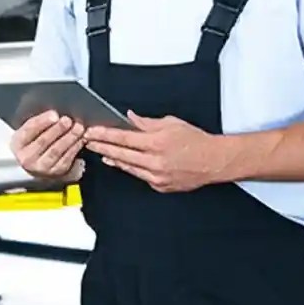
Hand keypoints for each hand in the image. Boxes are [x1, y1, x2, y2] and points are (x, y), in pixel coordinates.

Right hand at [10, 110, 85, 181]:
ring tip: (77, 128)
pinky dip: (74, 148)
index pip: (28, 131)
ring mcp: (41, 168)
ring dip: (69, 138)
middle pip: (43, 141)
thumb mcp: (31, 131)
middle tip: (68, 120)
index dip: (42, 122)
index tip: (54, 115)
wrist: (39, 164)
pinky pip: (66, 159)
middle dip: (57, 129)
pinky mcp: (56, 173)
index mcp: (18, 144)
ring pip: (56, 151)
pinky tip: (80, 139)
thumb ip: (40, 122)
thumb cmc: (35, 142)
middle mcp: (27, 158)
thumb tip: (55, 114)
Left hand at [83, 112, 231, 192]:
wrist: (215, 161)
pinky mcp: (160, 186)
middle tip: (88, 142)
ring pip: (127, 167)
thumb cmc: (196, 141)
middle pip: (120, 154)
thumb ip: (146, 122)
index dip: (104, 135)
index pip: (123, 138)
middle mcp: (155, 161)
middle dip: (102, 147)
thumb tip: (129, 118)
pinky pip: (139, 176)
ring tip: (101, 152)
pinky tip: (120, 163)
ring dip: (112, 159)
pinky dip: (129, 168)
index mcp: (156, 143)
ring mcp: (157, 176)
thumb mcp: (171, 123)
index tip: (92, 132)